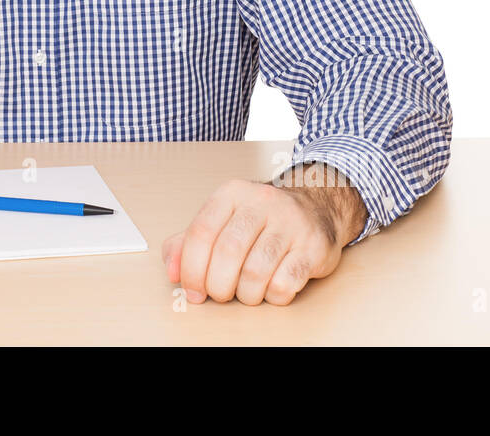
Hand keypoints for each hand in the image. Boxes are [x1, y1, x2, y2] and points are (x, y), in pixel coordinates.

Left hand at [161, 165, 366, 305]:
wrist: (317, 207)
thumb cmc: (261, 220)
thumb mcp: (221, 220)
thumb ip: (188, 243)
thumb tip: (173, 272)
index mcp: (232, 193)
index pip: (201, 232)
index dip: (191, 268)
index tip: (192, 290)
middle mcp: (262, 202)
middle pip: (228, 252)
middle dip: (217, 285)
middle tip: (219, 294)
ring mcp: (291, 223)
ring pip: (256, 271)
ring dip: (246, 293)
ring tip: (246, 292)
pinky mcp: (314, 247)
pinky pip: (285, 283)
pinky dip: (272, 296)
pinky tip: (271, 289)